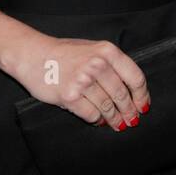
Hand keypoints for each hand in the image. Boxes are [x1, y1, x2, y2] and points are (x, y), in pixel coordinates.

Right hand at [8, 29, 149, 130]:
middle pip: (122, 96)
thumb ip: (112, 65)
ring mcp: (83, 81)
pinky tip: (98, 120)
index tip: (143, 106)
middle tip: (131, 120)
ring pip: (108, 107)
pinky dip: (97, 120)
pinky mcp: (70, 96)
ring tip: (118, 124)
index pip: (135, 77)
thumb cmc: (63, 53)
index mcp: (107, 51)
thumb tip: (131, 90)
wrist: (32, 55)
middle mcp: (97, 65)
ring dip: (115, 119)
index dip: (141, 95)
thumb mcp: (92, 50)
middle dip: (129, 111)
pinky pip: (91, 114)